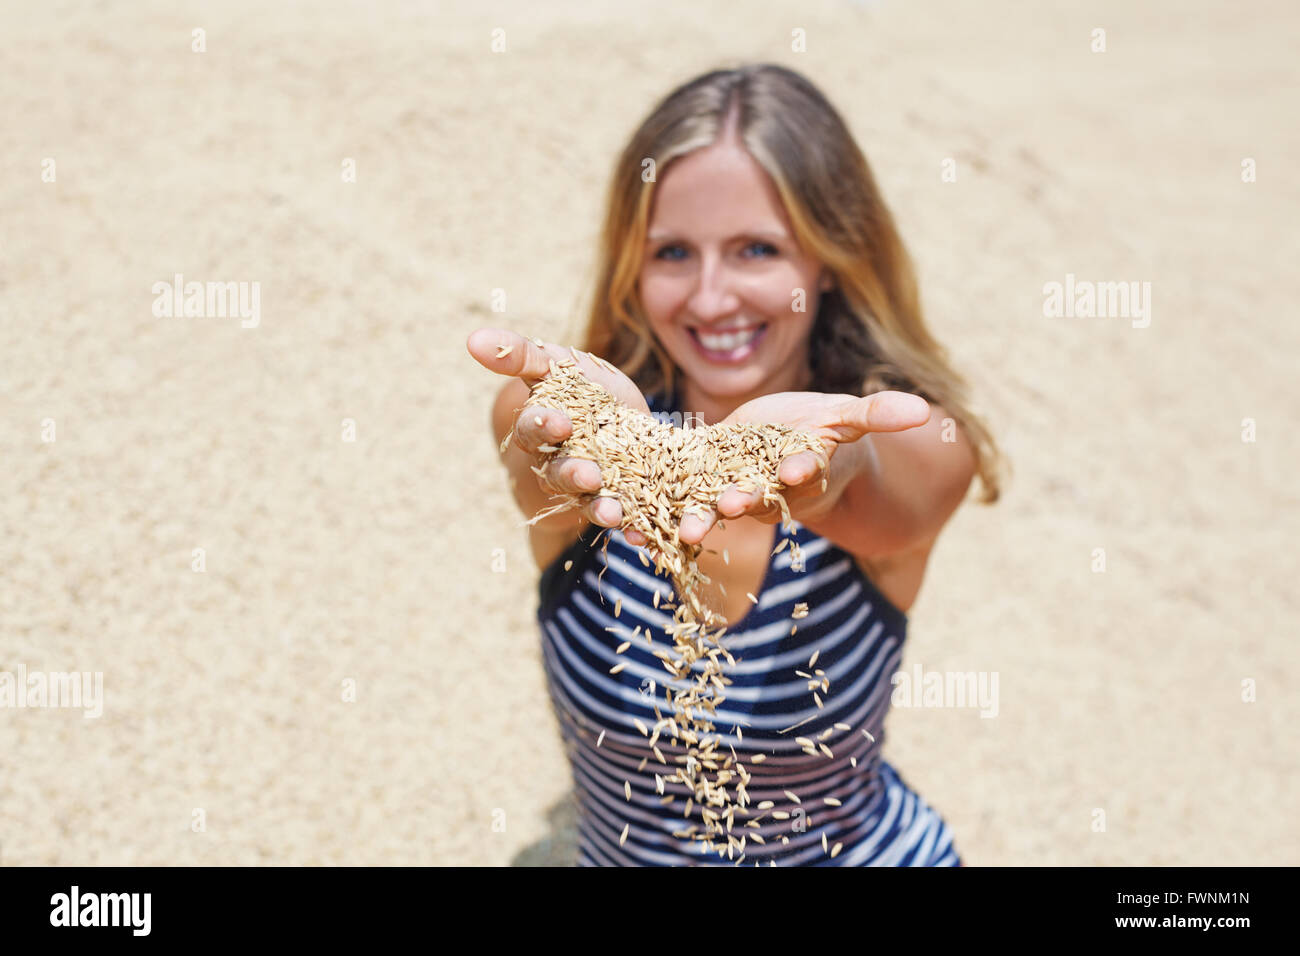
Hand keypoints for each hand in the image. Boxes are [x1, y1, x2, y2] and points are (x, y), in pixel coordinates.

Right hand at [466, 328, 652, 539]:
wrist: (617, 416)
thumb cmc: (578, 384)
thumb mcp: (554, 363)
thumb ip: (518, 354)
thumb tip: (471, 339)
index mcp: (539, 425)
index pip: (533, 428)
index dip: (543, 426)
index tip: (560, 423)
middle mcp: (556, 460)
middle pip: (557, 471)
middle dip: (571, 474)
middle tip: (589, 475)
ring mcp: (584, 484)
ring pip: (586, 498)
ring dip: (598, 506)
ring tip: (613, 512)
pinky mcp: (613, 500)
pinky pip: (618, 514)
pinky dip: (628, 523)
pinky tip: (640, 529)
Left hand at [676, 389, 931, 544]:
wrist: (784, 447)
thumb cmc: (824, 431)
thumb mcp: (847, 418)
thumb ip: (877, 413)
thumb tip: (925, 411)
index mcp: (802, 473)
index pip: (804, 474)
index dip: (799, 473)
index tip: (794, 471)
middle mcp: (765, 490)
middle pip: (754, 496)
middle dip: (740, 501)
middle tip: (727, 506)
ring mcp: (727, 489)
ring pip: (708, 505)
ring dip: (690, 516)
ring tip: (679, 529)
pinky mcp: (695, 482)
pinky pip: (673, 496)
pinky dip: (652, 507)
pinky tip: (623, 519)